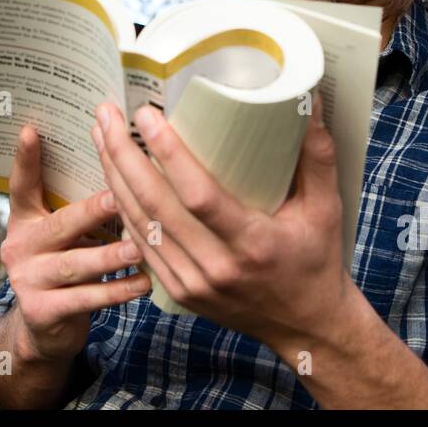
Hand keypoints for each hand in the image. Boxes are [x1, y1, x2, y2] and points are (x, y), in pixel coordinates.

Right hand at [0, 122, 151, 363]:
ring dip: (110, 256)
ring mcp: (27, 280)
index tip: (31, 130)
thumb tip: (122, 160)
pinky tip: (142, 284)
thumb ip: (79, 206)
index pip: (21, 185)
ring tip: (139, 248)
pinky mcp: (41, 312)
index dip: (24, 159)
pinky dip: (116, 292)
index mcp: (24, 220)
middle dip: (93, 211)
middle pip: (59, 225)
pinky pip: (84, 299)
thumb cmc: (66, 264)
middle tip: (121, 197)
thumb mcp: (64, 234)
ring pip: (75, 264)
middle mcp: (19, 247)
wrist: (43, 328)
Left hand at [90, 91, 351, 352]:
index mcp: (253, 244)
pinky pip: (141, 245)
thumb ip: (317, 154)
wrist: (305, 327)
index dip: (169, 153)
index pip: (199, 195)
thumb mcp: (326, 208)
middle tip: (106, 114)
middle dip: (123, 155)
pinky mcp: (179, 292)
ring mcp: (192, 283)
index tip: (147, 114)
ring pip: (139, 224)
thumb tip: (310, 99)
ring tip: (101, 134)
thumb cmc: (317, 261)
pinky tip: (111, 176)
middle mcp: (216, 267)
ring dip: (113, 176)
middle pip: (155, 206)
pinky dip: (122, 208)